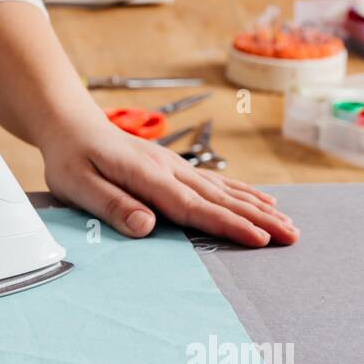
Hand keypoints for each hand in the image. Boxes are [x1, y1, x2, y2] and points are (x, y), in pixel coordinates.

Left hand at [41, 117, 298, 246]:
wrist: (70, 124)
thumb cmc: (70, 158)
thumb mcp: (76, 185)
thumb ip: (111, 205)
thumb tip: (146, 225)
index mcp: (147, 176)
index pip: (193, 206)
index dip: (227, 224)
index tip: (258, 239)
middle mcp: (169, 169)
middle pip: (220, 199)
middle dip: (258, 219)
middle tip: (293, 237)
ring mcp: (175, 167)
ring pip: (224, 190)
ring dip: (258, 208)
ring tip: (290, 224)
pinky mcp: (174, 167)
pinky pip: (215, 183)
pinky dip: (243, 193)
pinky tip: (264, 201)